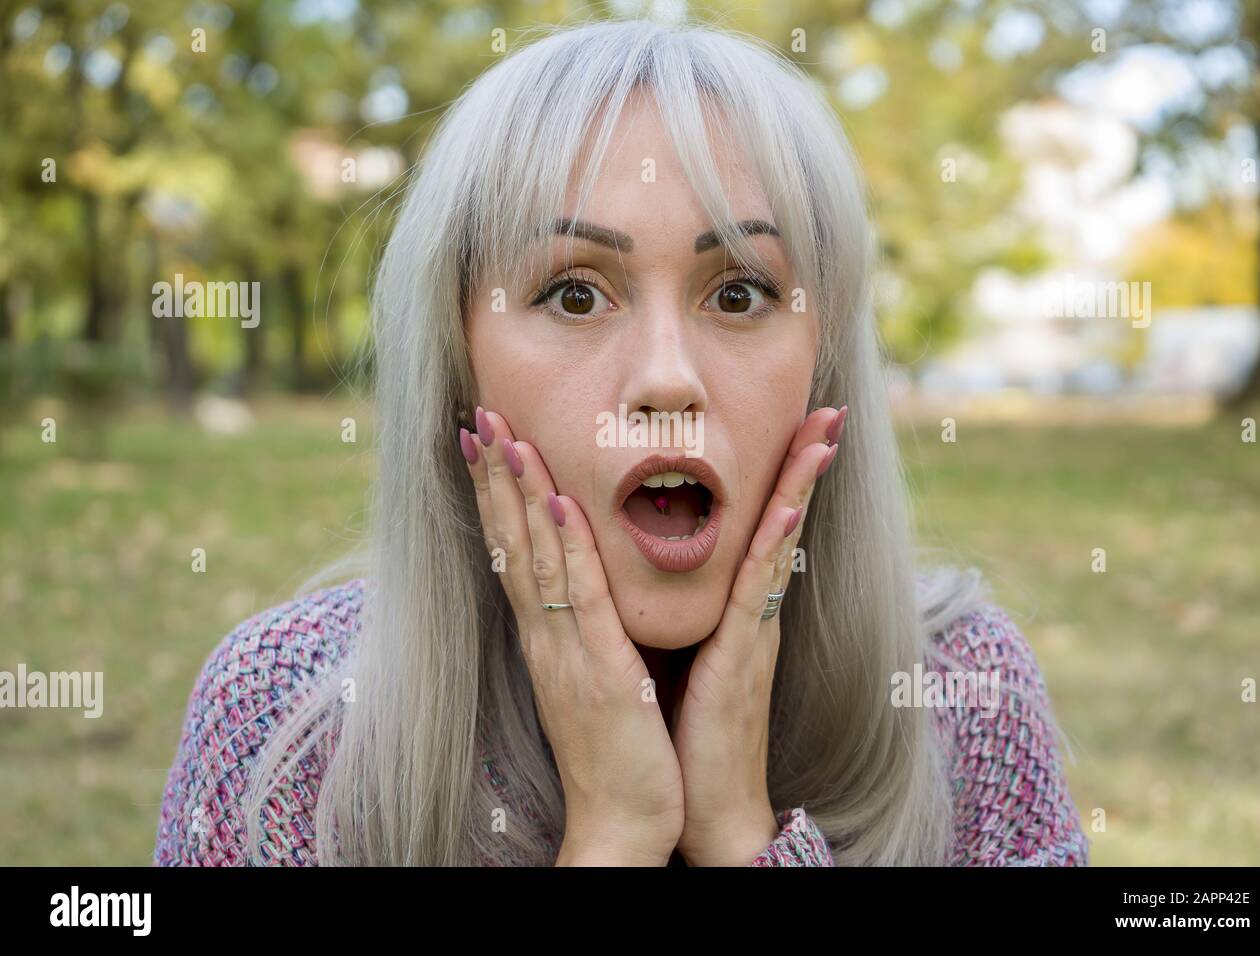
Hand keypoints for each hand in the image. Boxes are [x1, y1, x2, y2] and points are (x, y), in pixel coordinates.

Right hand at [461, 407, 684, 865]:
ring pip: (538, 559)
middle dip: (496, 477)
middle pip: (511, 543)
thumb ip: (583, 630)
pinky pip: (582, 601)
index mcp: (546, 637)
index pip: (512, 550)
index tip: (484, 440)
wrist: (620, 822)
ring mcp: (567, 651)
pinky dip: (568, 550)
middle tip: (480, 416)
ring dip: (522, 494)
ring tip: (507, 435)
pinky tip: (561, 506)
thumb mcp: (594, 677)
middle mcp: (545, 637)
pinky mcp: (602, 671)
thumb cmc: (614, 751)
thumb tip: (580, 586)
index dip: (496, 494)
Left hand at [671, 405, 844, 865]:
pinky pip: (756, 594)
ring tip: (822, 436)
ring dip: (799, 488)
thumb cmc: (690, 732)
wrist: (704, 804)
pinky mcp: (741, 660)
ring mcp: (754, 634)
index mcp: (737, 609)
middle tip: (828, 410)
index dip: (779, 475)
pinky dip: (772, 549)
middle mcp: (755, 613)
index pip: (761, 527)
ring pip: (779, 546)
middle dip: (804, 465)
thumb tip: (665, 570)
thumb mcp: (687, 654)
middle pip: (782, 523)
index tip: (797, 424)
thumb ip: (689, 611)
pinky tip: (784, 512)